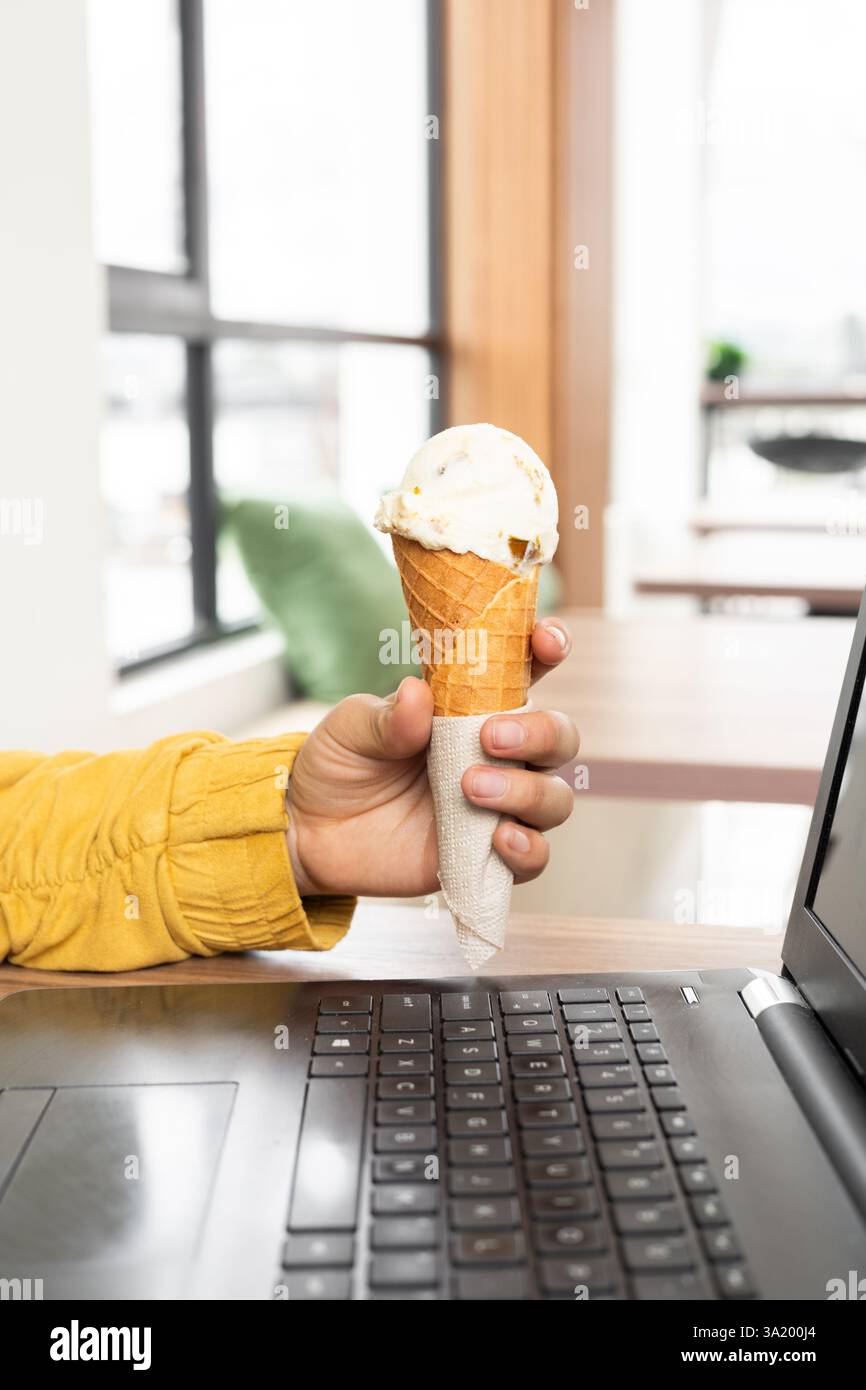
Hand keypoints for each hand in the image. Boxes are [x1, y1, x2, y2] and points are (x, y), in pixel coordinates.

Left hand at [286, 619, 579, 897]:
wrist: (312, 830)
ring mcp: (498, 807)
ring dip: (527, 791)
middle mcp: (498, 756)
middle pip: (559, 738)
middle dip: (540, 733)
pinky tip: (501, 839)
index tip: (544, 642)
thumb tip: (418, 693)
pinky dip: (529, 848)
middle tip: (488, 737)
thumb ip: (388, 716)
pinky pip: (536, 857)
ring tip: (470, 788)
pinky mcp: (488, 857)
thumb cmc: (340, 763)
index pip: (527, 670)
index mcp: (472, 708)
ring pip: (555, 798)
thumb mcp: (352, 729)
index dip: (548, 648)